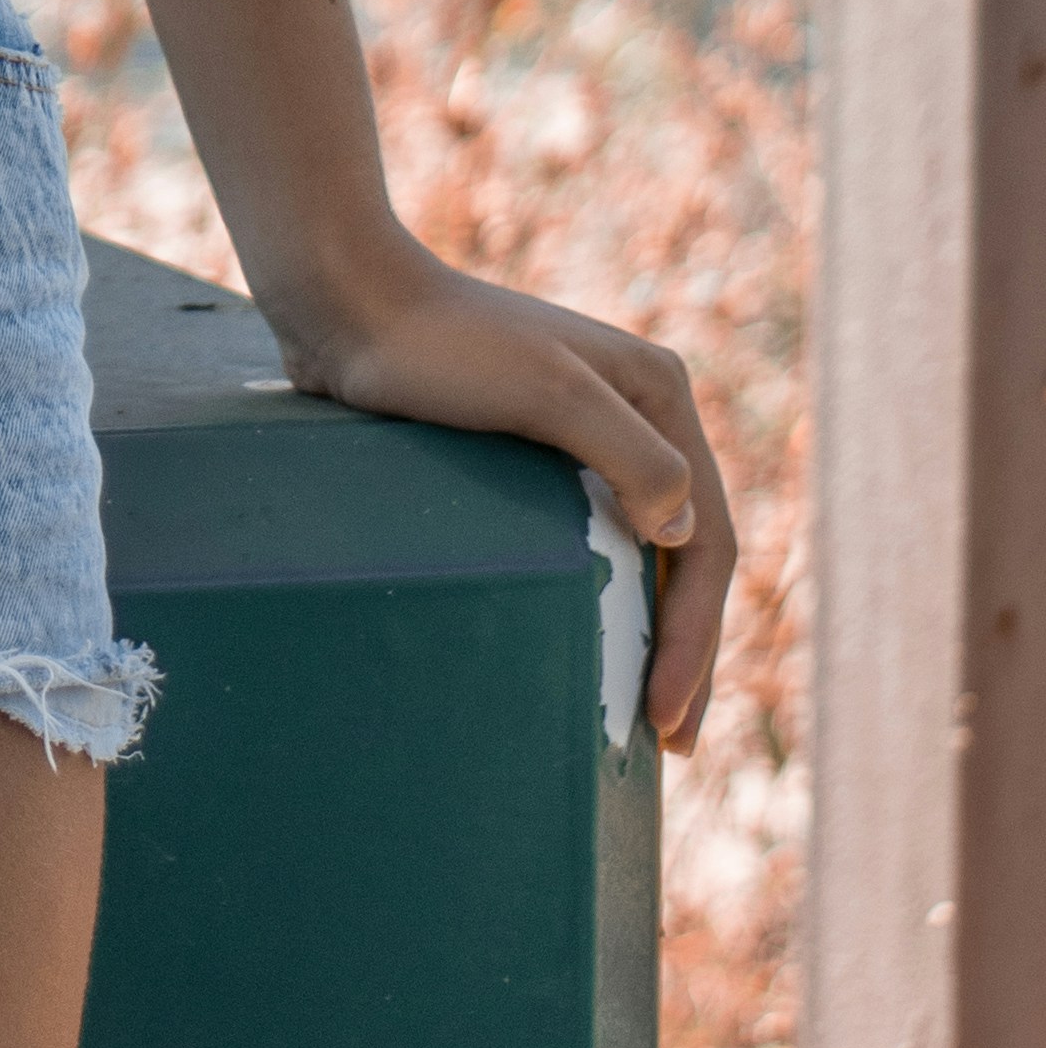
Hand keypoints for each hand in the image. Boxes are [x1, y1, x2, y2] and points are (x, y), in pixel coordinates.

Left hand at [267, 236, 734, 753]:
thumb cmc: (438, 348)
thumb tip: (681, 530)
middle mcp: (633, 411)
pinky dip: (602, 596)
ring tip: (641, 712)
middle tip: (670, 743)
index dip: (695, 637)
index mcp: (656, 393)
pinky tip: (585, 642)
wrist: (342, 304)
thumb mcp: (546, 390)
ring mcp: (584, 431)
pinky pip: (587, 539)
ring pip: (641, 549)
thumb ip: (629, 453)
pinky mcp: (529, 450)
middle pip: (684, 550)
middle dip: (686, 648)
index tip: (666, 719)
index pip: (705, 538)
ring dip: (651, 629)